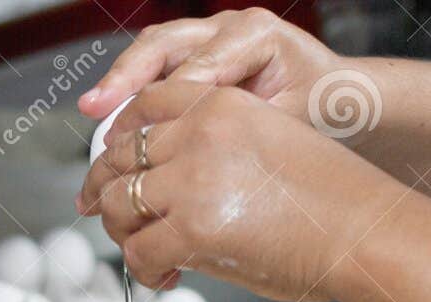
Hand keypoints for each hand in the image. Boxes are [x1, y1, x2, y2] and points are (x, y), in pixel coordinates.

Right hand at [77, 8, 341, 122]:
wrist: (337, 102)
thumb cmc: (323, 112)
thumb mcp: (293, 123)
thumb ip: (246, 126)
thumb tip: (197, 143)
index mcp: (257, 36)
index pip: (200, 64)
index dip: (165, 97)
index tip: (142, 130)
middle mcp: (228, 29)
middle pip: (165, 43)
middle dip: (127, 76)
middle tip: (98, 107)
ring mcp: (208, 39)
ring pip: (153, 50)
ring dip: (120, 81)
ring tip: (93, 110)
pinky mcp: (194, 58)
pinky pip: (154, 68)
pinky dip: (130, 91)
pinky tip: (109, 118)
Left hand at [80, 83, 400, 301]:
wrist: (366, 232)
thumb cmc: (332, 202)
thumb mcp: (270, 144)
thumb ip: (216, 151)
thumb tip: (171, 188)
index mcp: (221, 104)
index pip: (144, 105)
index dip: (115, 138)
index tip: (107, 166)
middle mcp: (200, 133)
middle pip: (119, 157)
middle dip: (108, 193)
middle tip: (106, 219)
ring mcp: (192, 180)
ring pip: (120, 204)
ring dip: (124, 235)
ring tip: (148, 255)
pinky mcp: (192, 229)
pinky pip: (138, 252)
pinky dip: (143, 271)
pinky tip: (166, 277)